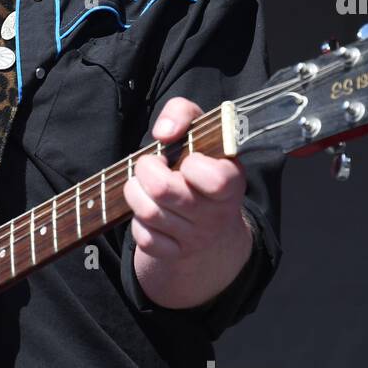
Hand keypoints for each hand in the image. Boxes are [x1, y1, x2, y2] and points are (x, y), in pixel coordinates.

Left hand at [124, 97, 252, 308]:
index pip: (214, 180)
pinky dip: (138, 221)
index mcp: (232, 183)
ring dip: (135, 191)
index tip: (186, 159)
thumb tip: (163, 133)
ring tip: (144, 184)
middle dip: (145, 170)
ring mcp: (196, 238)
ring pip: (148, 212)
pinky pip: (144, 237)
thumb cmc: (200, 163)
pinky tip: (149, 210)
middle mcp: (218, 215)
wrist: (211, 215)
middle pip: (163, 192)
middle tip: (151, 164)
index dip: (191, 165)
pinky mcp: (175, 253)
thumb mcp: (199, 128)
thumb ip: (182, 113)